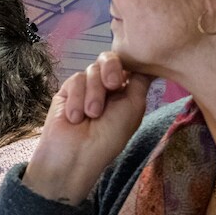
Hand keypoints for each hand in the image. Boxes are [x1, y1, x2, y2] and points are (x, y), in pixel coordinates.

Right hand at [24, 52, 152, 202]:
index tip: (126, 77)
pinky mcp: (66, 92)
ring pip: (92, 70)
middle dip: (111, 70)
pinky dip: (77, 99)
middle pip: (109, 59)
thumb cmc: (109, 137)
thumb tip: (149, 64)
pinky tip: (76, 117)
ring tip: (91, 115)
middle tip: (112, 86)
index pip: (127, 64)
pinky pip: (75, 80)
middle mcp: (105, 88)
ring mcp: (85, 89)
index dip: (127, 65)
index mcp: (124, 92)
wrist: (77, 154)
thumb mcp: (133, 107)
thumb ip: (140, 80)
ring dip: (94, 93)